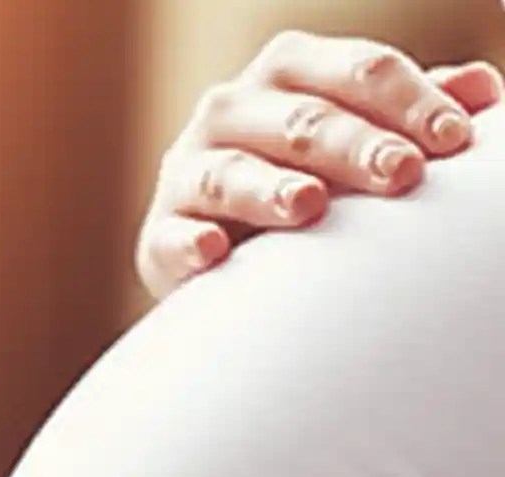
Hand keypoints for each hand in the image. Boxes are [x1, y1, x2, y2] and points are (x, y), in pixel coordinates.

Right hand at [138, 30, 504, 298]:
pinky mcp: (161, 234)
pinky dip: (190, 242)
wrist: (220, 243)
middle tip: (402, 173)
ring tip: (309, 206)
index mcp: (285, 73)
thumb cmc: (301, 177)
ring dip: (267, 189)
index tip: (453, 138)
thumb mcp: (356, 138)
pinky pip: (171, 235)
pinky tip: (213, 250)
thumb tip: (481, 87)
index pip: (352, 70)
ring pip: (229, 171)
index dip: (406, 100)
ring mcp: (188, 171)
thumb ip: (408, 114)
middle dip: (351, 145)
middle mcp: (229, 111)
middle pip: (297, 119)